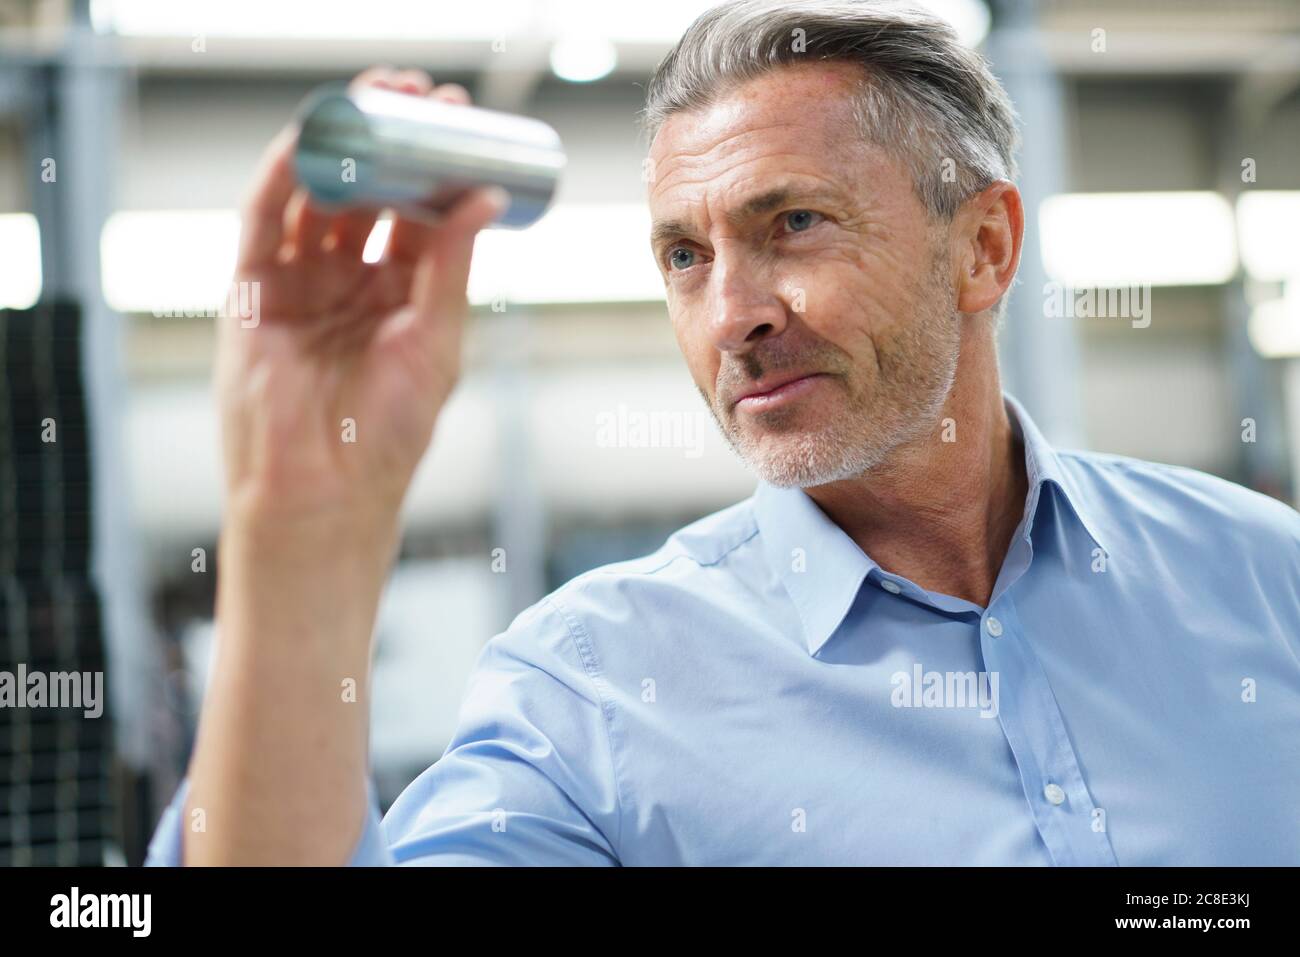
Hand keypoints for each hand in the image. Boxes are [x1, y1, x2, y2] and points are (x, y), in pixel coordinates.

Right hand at [216, 67, 506, 523]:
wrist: (324, 492)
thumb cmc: (388, 432)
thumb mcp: (436, 339)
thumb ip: (453, 265)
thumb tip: (487, 195)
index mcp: (398, 294)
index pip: (416, 212)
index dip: (434, 164)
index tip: (461, 119)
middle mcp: (347, 280)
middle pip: (366, 191)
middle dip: (387, 139)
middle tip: (416, 94)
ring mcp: (299, 282)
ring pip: (315, 195)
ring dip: (337, 144)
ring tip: (370, 101)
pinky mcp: (253, 291)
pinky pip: (263, 222)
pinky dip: (280, 177)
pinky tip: (306, 141)